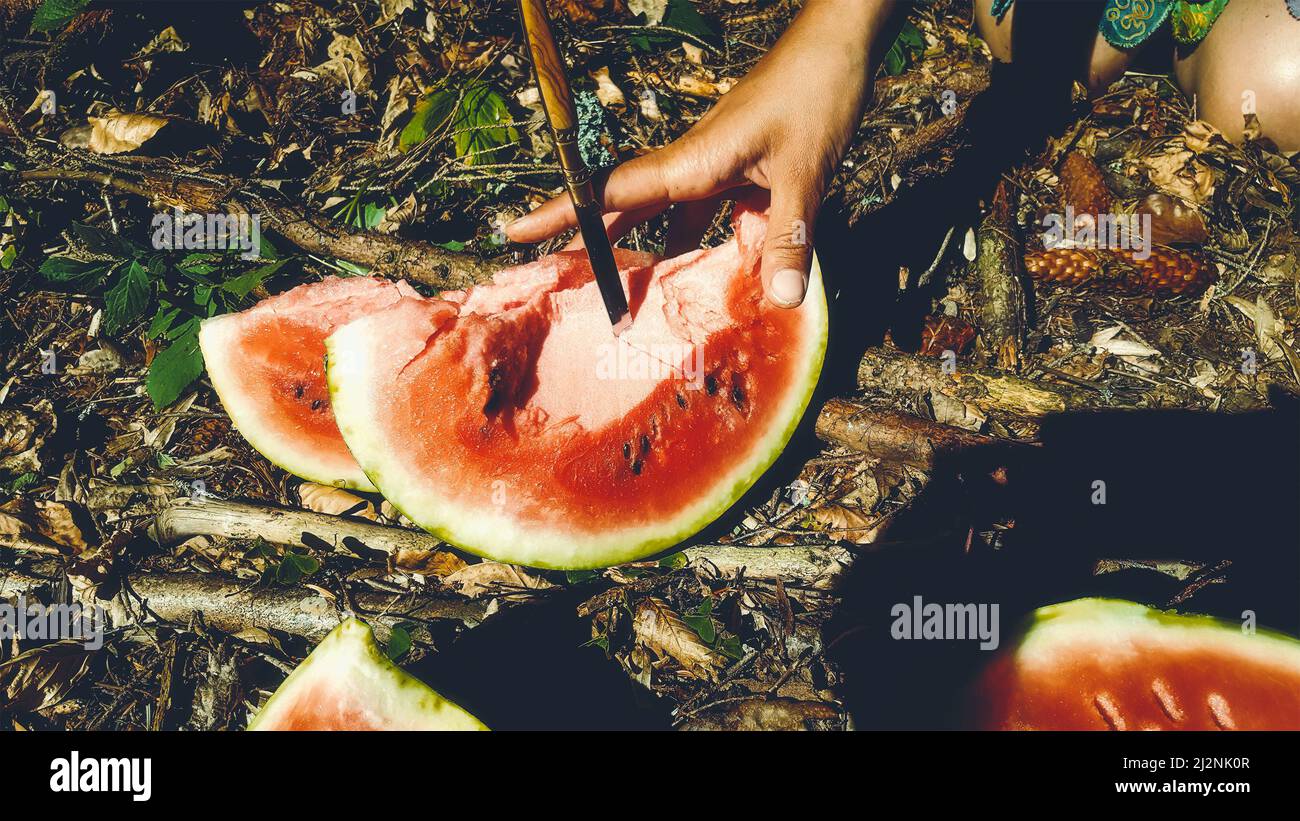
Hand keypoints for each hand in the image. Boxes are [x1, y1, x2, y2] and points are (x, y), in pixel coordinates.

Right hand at [505, 0, 893, 307]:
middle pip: (627, 210)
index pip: (610, 194)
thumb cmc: (816, 94)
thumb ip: (790, 238)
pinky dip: (701, 246)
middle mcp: (692, 165)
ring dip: (648, 255)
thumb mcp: (805, 174)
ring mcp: (714, 166)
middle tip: (558, 285)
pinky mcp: (739, 169)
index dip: (562, 216)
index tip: (514, 233)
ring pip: (667, 218)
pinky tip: (708, 278)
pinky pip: (708, 215)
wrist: (841, 44)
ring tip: (629, 300)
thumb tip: (779, 302)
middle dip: (593, 246)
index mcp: (690, 162)